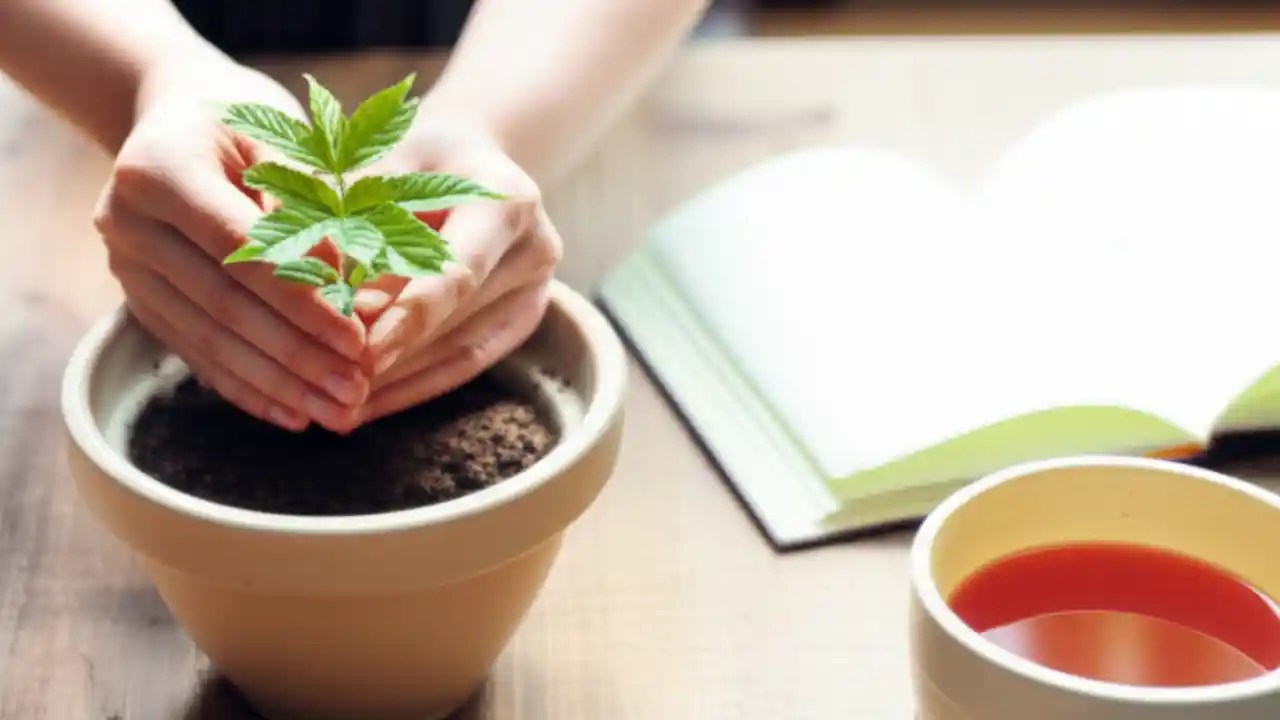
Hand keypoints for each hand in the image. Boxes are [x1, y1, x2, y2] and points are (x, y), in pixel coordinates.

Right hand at [93, 59, 366, 430]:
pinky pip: (195, 352)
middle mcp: (126, 221)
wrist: (176, 117)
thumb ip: (312, 205)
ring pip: (210, 338)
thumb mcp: (281, 137)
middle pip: (224, 304)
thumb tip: (349, 286)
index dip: (303, 300)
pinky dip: (246, 387)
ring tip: (337, 414)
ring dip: (277, 384)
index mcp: (159, 170)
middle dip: (296, 356)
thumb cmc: (246, 120)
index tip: (358, 338)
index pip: (242, 251)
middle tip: (355, 392)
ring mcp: (126, 266)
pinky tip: (292, 414)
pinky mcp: (139, 300)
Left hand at [350, 116, 562, 425]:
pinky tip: (366, 405)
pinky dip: (413, 387)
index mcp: (506, 200)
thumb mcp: (376, 165)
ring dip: (398, 384)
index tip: (360, 355)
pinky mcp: (523, 320)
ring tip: (337, 409)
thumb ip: (347, 219)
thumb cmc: (409, 157)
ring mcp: (537, 288)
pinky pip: (466, 363)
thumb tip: (307, 285)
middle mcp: (536, 247)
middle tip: (329, 389)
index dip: (408, 319)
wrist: (468, 162)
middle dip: (391, 357)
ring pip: (462, 351)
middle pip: (457, 319)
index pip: (456, 273)